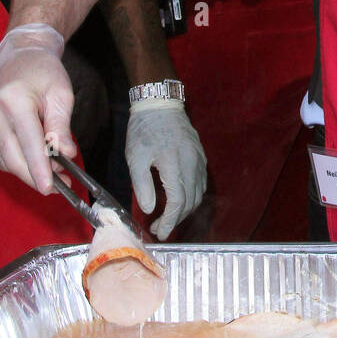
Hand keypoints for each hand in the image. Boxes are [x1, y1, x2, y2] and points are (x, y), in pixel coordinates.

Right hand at [0, 24, 75, 192]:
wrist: (20, 58)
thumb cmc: (44, 74)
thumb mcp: (61, 94)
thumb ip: (61, 126)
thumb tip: (65, 154)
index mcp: (14, 100)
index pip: (29, 144)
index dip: (40, 170)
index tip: (51, 189)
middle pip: (14, 158)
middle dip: (36, 176)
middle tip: (61, 185)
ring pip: (6, 161)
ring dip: (29, 172)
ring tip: (54, 171)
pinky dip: (17, 163)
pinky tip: (34, 160)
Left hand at [126, 99, 206, 239]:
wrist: (160, 105)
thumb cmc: (144, 130)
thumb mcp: (136, 157)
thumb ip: (142, 184)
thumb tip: (150, 209)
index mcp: (174, 164)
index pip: (178, 202)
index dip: (169, 221)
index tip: (159, 232)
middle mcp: (192, 164)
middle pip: (190, 202)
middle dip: (176, 220)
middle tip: (159, 227)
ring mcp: (199, 160)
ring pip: (198, 194)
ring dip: (185, 210)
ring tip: (168, 217)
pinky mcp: (201, 156)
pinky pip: (201, 183)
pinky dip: (192, 197)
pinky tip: (180, 199)